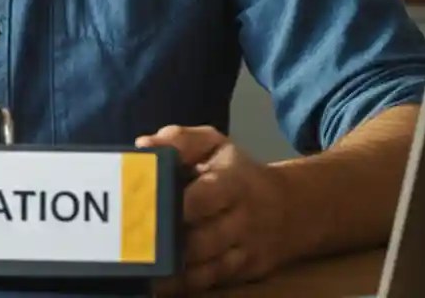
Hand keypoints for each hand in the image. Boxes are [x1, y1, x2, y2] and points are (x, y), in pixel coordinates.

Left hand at [136, 125, 290, 293]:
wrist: (290, 208)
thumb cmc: (237, 172)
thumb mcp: (215, 145)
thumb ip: (179, 140)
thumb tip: (142, 145)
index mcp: (234, 183)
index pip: (205, 197)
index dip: (175, 205)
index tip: (144, 206)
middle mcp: (242, 221)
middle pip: (202, 241)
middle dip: (167, 242)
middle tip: (134, 239)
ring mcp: (245, 252)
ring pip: (205, 270)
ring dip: (171, 268)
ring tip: (139, 263)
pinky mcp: (243, 274)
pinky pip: (209, 284)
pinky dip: (182, 284)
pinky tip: (157, 281)